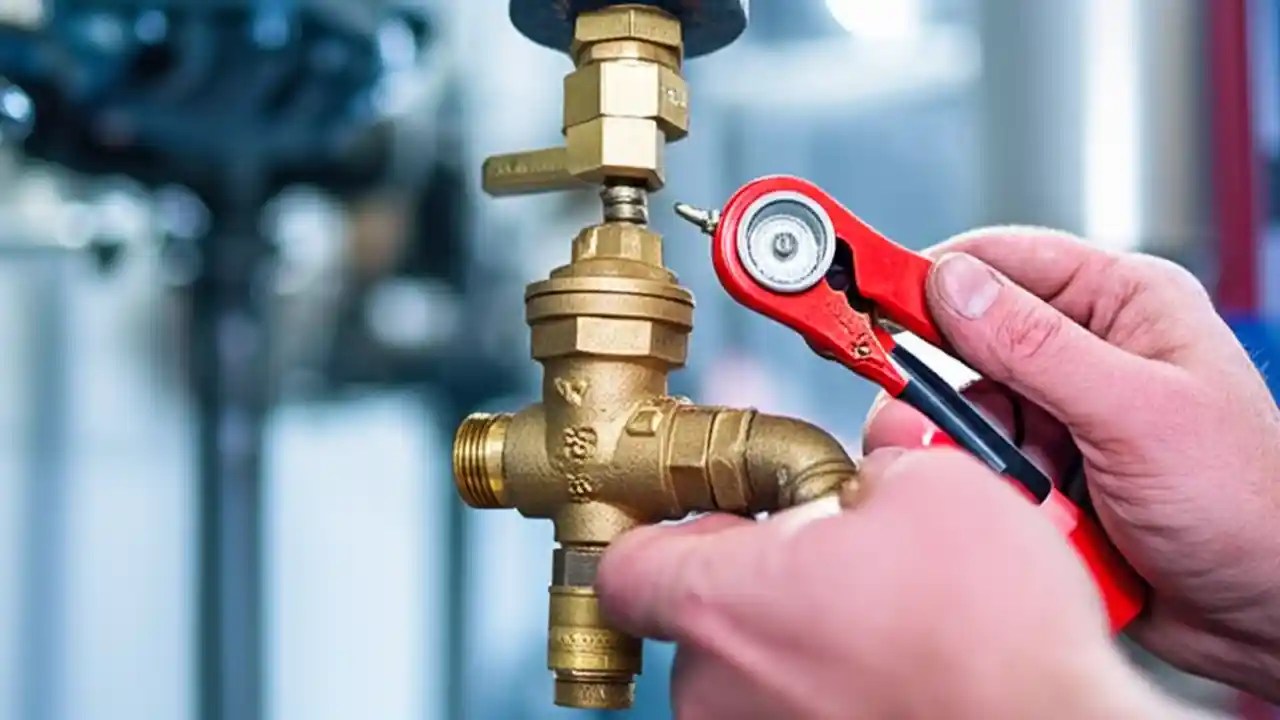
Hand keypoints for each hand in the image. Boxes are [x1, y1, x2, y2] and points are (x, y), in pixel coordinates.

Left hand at [597, 450, 1195, 718]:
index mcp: (721, 601)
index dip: (665, 527)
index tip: (701, 510)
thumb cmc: (993, 643)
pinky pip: (796, 711)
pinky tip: (895, 664)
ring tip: (881, 615)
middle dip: (762, 576)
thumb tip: (874, 470)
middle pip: (701, 612)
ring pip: (752, 669)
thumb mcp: (937, 485)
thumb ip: (873, 464)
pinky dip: (832, 686)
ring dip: (801, 635)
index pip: (626, 564)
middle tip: (831, 555)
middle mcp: (719, 688)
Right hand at [864, 227, 1279, 699]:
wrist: (1266, 614)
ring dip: (982, 458)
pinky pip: (982, 469)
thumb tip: (951, 285)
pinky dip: (997, 495)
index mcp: (1122, 303)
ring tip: (1036, 492)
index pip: (998, 260)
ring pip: (965, 416)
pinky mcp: (1048, 472)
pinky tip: (1043, 519)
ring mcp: (1064, 415)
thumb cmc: (1249, 505)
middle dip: (950, 397)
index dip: (925, 277)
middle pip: (965, 345)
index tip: (863, 297)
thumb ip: (1037, 346)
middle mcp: (1085, 351)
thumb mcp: (1138, 414)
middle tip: (942, 431)